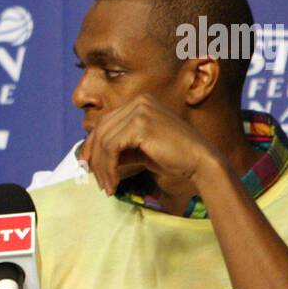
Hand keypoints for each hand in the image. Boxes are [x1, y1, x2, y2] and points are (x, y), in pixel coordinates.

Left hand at [82, 95, 217, 194]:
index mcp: (139, 103)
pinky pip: (112, 147)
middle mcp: (138, 101)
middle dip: (95, 159)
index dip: (92, 147)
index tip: (87, 167)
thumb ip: (118, 147)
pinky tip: (114, 182)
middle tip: (97, 182)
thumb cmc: (173, 157)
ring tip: (107, 187)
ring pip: (104, 141)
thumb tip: (90, 158)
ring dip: (102, 168)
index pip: (105, 123)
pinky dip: (109, 168)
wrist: (200, 162)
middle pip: (101, 131)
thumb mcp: (139, 149)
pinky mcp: (141, 124)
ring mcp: (140, 110)